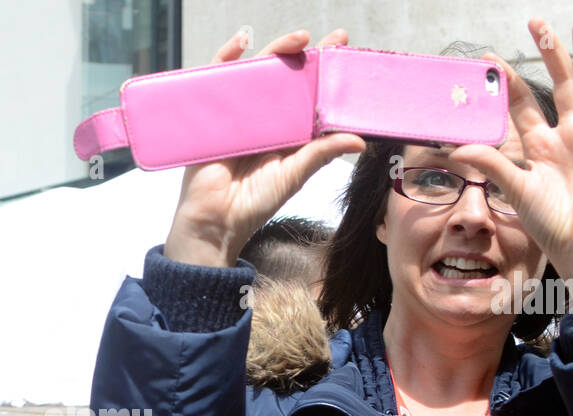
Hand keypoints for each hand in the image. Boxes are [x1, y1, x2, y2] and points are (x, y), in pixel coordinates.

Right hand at [163, 28, 365, 268]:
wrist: (215, 221)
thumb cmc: (254, 203)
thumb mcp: (294, 175)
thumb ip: (322, 153)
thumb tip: (360, 140)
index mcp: (287, 132)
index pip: (309, 95)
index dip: (326, 74)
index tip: (345, 53)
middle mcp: (265, 118)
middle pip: (286, 76)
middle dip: (308, 54)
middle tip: (333, 40)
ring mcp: (239, 112)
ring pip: (258, 71)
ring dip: (277, 49)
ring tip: (300, 38)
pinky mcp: (212, 112)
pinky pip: (218, 78)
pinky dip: (227, 56)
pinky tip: (243, 41)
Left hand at [450, 19, 572, 325]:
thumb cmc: (549, 224)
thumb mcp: (518, 191)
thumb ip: (493, 165)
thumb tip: (458, 148)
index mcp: (539, 145)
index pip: (521, 104)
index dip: (507, 82)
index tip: (489, 59)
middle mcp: (566, 135)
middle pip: (558, 84)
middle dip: (549, 54)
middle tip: (536, 23)